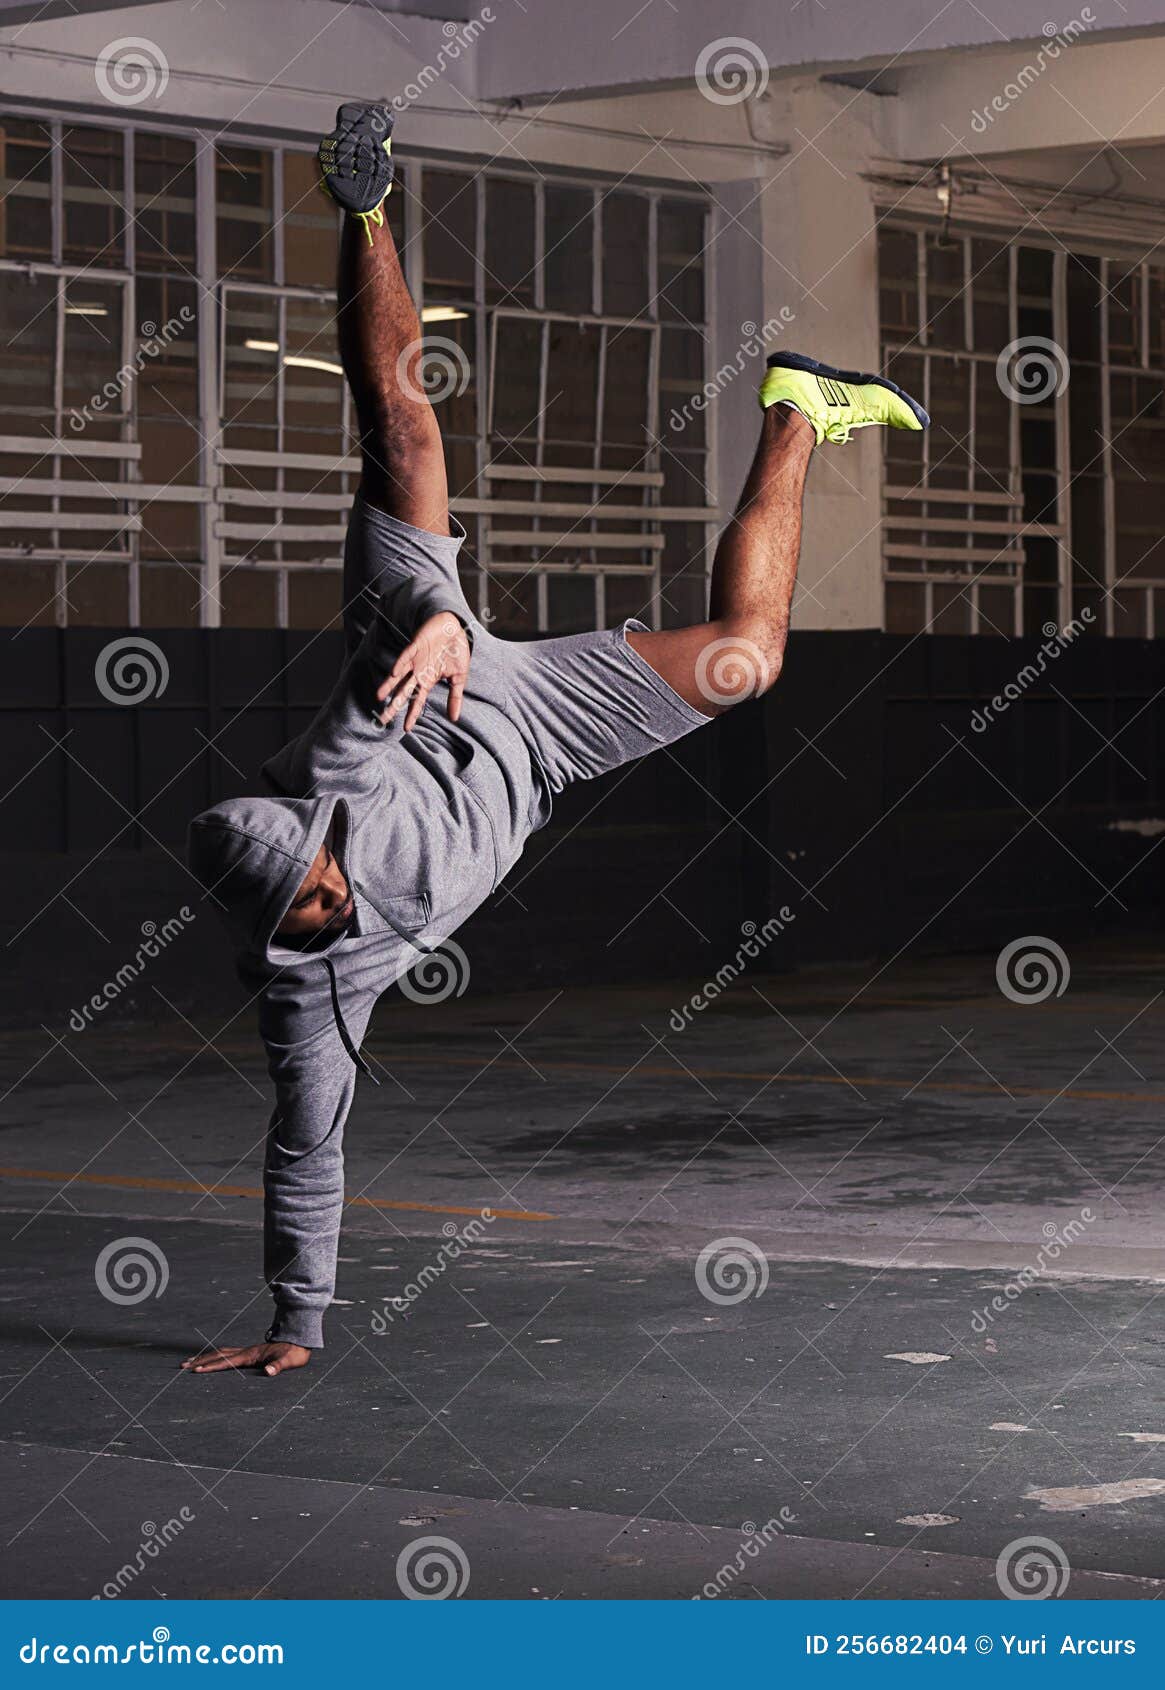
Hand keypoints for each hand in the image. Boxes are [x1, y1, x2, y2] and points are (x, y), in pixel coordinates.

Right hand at [180, 1341, 310, 1376]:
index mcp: (251, 1355)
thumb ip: (278, 1366)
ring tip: (190, 1362)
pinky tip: (211, 1360)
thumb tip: (268, 1372)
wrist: (299, 1340)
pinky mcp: (249, 1353)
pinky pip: (227, 1354)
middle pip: (218, 1355)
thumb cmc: (294, 1352)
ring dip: (205, 1357)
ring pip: (220, 1353)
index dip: (212, 1366)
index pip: (227, 1362)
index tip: (197, 1370)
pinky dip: (215, 1357)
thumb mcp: (289, 1360)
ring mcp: (246, 1351)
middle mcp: (246, 1352)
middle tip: (183, 1366)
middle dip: (200, 1360)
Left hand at [376, 611, 469, 731]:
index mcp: (428, 681)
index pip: (417, 701)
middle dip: (393, 707)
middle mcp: (418, 673)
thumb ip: (455, 698)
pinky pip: (406, 656)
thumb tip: (454, 718)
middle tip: (382, 720)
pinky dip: (400, 664)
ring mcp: (415, 660)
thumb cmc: (456, 652)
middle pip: (403, 693)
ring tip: (379, 697)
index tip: (406, 729)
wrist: (455, 628)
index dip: (411, 714)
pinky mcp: (416, 646)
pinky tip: (394, 673)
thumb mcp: (459, 678)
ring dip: (389, 686)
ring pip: (399, 677)